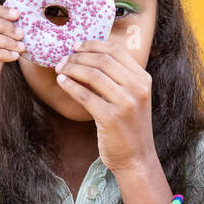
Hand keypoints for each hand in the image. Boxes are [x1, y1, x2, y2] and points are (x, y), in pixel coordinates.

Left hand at [54, 39, 158, 173]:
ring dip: (71, 68)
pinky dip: (70, 85)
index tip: (76, 46)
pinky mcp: (110, 118)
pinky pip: (84, 95)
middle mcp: (137, 89)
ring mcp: (125, 103)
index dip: (93, 44)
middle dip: (78, 57)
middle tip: (63, 59)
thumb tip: (87, 58)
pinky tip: (62, 82)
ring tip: (60, 69)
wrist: (136, 158)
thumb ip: (119, 79)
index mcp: (143, 80)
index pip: (116, 51)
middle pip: (102, 60)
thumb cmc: (130, 127)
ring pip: (92, 75)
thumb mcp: (133, 98)